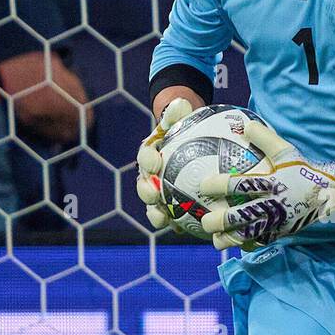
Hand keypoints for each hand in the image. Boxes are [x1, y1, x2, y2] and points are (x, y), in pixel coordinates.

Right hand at [135, 97, 194, 230]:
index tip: (154, 162)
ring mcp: (160, 191)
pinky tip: (186, 231)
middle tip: (154, 195)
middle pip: (144, 185)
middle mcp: (151, 175)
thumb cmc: (186, 127)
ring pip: (154, 205)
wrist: (191, 140)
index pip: (146, 158)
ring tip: (164, 220)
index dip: (148, 162)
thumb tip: (180, 103)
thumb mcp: (182, 115)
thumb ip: (178, 111)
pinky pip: (173, 216)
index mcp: (151, 155)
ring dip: (156, 214)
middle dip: (146, 192)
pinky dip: (177, 223)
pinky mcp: (171, 205)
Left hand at [198, 118, 334, 249]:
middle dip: (219, 220)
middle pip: (239, 216)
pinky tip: (236, 244)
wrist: (329, 194)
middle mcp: (272, 205)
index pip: (239, 185)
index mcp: (271, 183)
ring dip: (229, 238)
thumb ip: (265, 138)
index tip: (203, 185)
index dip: (218, 186)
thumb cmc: (303, 171)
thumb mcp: (287, 151)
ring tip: (215, 239)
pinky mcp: (282, 233)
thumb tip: (246, 123)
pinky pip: (261, 242)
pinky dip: (246, 245)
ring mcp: (277, 222)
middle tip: (205, 220)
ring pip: (248, 235)